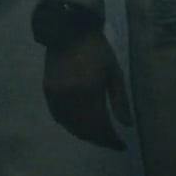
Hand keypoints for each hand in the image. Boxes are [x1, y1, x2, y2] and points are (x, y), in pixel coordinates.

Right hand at [44, 32, 133, 151]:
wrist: (69, 30)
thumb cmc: (97, 50)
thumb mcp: (115, 72)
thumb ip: (120, 100)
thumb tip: (127, 126)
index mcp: (89, 92)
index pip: (100, 126)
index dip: (111, 139)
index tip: (122, 145)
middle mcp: (70, 97)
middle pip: (85, 130)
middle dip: (100, 140)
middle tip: (112, 142)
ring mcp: (56, 95)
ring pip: (71, 127)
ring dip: (86, 135)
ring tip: (99, 136)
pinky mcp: (48, 92)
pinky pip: (59, 118)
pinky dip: (71, 126)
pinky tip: (80, 126)